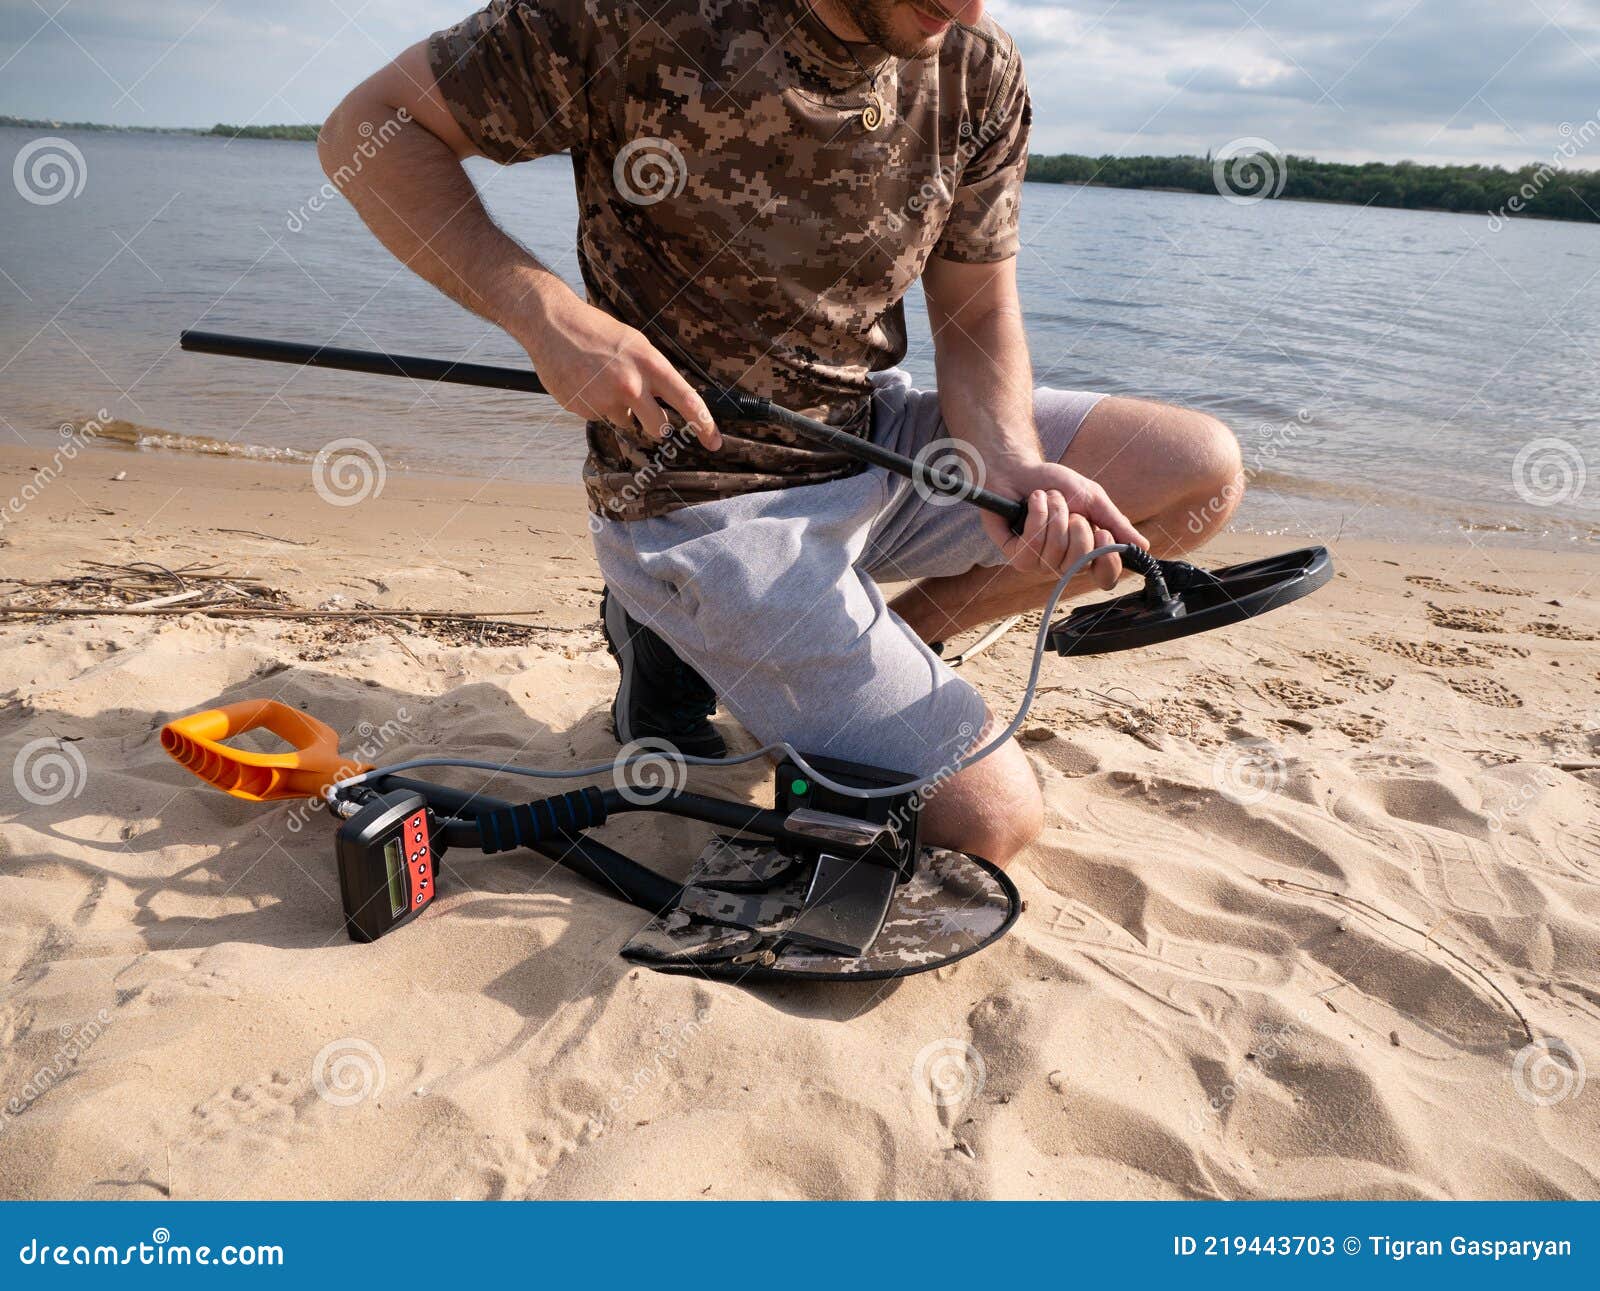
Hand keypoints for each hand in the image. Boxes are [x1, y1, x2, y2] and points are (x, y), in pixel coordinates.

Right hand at [516, 294, 719, 449]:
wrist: (553, 324)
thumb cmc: (598, 332)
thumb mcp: (636, 344)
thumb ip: (655, 373)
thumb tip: (673, 400)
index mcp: (650, 364)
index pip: (687, 400)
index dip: (704, 425)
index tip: (714, 443)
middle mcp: (631, 385)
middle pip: (658, 428)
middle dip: (655, 426)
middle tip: (643, 409)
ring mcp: (606, 399)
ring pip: (625, 422)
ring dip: (619, 409)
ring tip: (602, 380)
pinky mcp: (583, 409)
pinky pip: (599, 417)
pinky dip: (595, 405)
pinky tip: (584, 382)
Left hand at [983, 459, 1147, 590]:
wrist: (1020, 468)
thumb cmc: (1056, 484)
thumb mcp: (1092, 499)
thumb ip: (1116, 523)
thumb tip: (1143, 546)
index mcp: (1086, 552)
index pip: (1105, 578)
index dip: (1107, 561)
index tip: (1103, 533)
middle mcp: (1063, 563)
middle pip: (1080, 564)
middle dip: (1077, 525)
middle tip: (1070, 508)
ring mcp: (1038, 563)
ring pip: (1055, 550)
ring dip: (1055, 513)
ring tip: (1049, 498)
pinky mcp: (1016, 555)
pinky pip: (1033, 544)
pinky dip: (1038, 514)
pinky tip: (1034, 501)